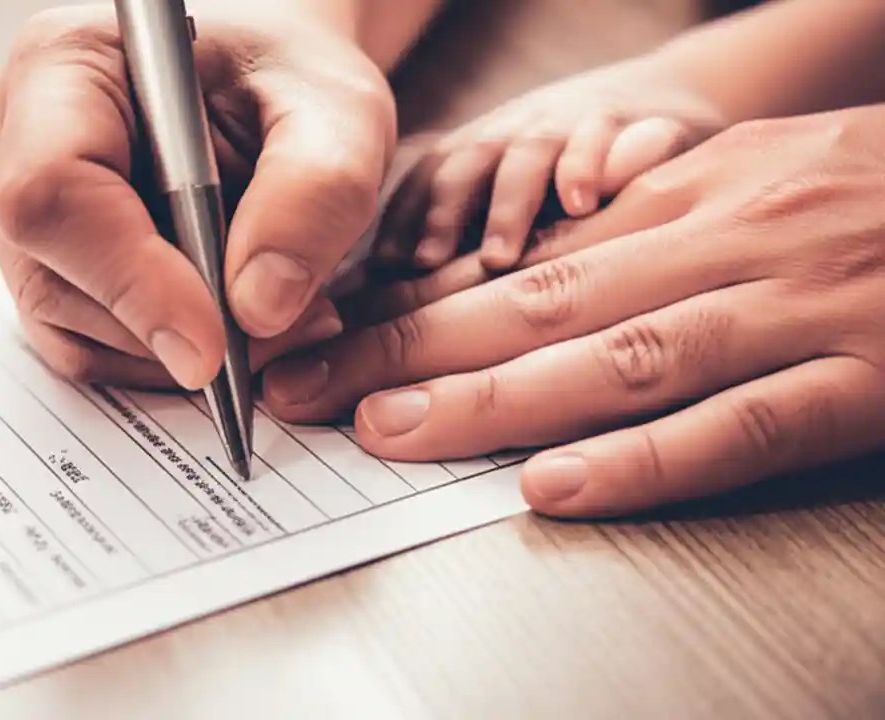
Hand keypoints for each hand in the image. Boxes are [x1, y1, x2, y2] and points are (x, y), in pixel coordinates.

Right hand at [0, 4, 393, 388]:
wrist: (272, 87)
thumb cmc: (291, 77)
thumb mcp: (337, 112)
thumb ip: (315, 193)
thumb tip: (258, 308)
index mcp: (64, 62)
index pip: (52, 194)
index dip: (131, 282)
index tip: (216, 344)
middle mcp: (14, 135)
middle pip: (56, 277)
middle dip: (174, 326)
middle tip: (290, 322)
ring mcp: (14, 208)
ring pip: (72, 328)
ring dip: (178, 350)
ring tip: (277, 311)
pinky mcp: (45, 265)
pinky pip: (87, 345)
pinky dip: (165, 354)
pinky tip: (232, 316)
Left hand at [266, 106, 884, 517]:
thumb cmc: (875, 189)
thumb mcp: (751, 178)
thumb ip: (648, 228)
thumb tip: (533, 279)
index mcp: (687, 203)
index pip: (524, 265)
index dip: (419, 309)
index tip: (335, 343)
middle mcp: (719, 249)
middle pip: (538, 304)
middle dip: (411, 350)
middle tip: (312, 387)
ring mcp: (789, 315)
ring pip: (618, 359)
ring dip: (492, 398)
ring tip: (393, 431)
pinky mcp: (864, 380)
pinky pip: (742, 425)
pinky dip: (645, 460)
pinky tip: (557, 486)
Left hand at [374, 56, 726, 271]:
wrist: (663, 97)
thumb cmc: (569, 174)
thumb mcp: (514, 199)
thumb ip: (463, 241)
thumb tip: (385, 300)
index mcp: (476, 157)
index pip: (423, 185)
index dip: (399, 226)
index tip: (377, 276)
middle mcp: (512, 136)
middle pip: (463, 168)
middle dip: (439, 216)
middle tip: (420, 266)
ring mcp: (569, 125)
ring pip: (526, 156)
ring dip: (507, 206)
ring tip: (497, 259)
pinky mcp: (632, 120)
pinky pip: (602, 135)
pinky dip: (586, 164)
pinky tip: (580, 204)